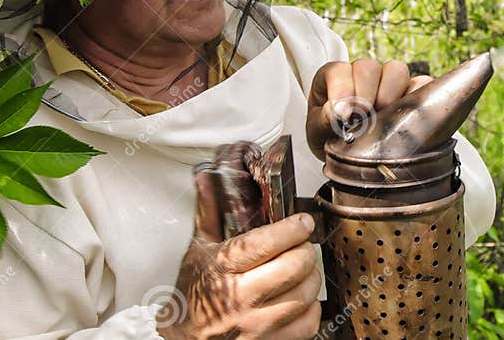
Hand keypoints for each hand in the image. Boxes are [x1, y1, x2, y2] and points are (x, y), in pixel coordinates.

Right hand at [158, 170, 321, 339]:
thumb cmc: (193, 296)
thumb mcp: (198, 250)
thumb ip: (210, 212)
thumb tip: (207, 177)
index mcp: (222, 268)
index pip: (266, 243)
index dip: (293, 228)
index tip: (303, 222)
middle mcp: (240, 298)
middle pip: (294, 266)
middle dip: (305, 250)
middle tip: (301, 246)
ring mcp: (255, 325)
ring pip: (306, 294)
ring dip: (311, 278)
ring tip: (301, 271)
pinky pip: (308, 324)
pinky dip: (311, 308)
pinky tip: (299, 299)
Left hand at [306, 59, 432, 160]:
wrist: (348, 153)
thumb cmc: (329, 137)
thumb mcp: (317, 132)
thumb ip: (323, 121)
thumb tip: (338, 112)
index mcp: (335, 77)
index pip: (338, 70)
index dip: (342, 88)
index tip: (343, 114)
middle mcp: (362, 74)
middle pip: (368, 67)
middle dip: (366, 93)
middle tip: (363, 117)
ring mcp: (389, 81)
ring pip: (396, 70)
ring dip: (390, 94)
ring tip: (383, 119)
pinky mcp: (412, 91)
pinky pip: (422, 84)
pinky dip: (417, 97)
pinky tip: (405, 119)